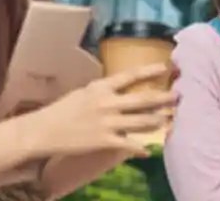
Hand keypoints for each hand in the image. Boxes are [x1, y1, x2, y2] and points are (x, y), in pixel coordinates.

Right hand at [19, 63, 176, 157]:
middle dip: (162, 98)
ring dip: (157, 121)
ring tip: (168, 120)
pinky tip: (148, 151)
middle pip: (142, 99)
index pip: (129, 76)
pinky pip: (128, 144)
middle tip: (178, 96)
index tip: (164, 67)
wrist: (42, 131)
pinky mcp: (104, 140)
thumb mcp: (84, 92)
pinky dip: (140, 148)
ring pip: (141, 121)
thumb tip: (121, 85)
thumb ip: (104, 90)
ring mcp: (107, 122)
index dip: (149, 71)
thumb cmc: (62, 110)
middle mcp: (107, 103)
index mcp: (100, 88)